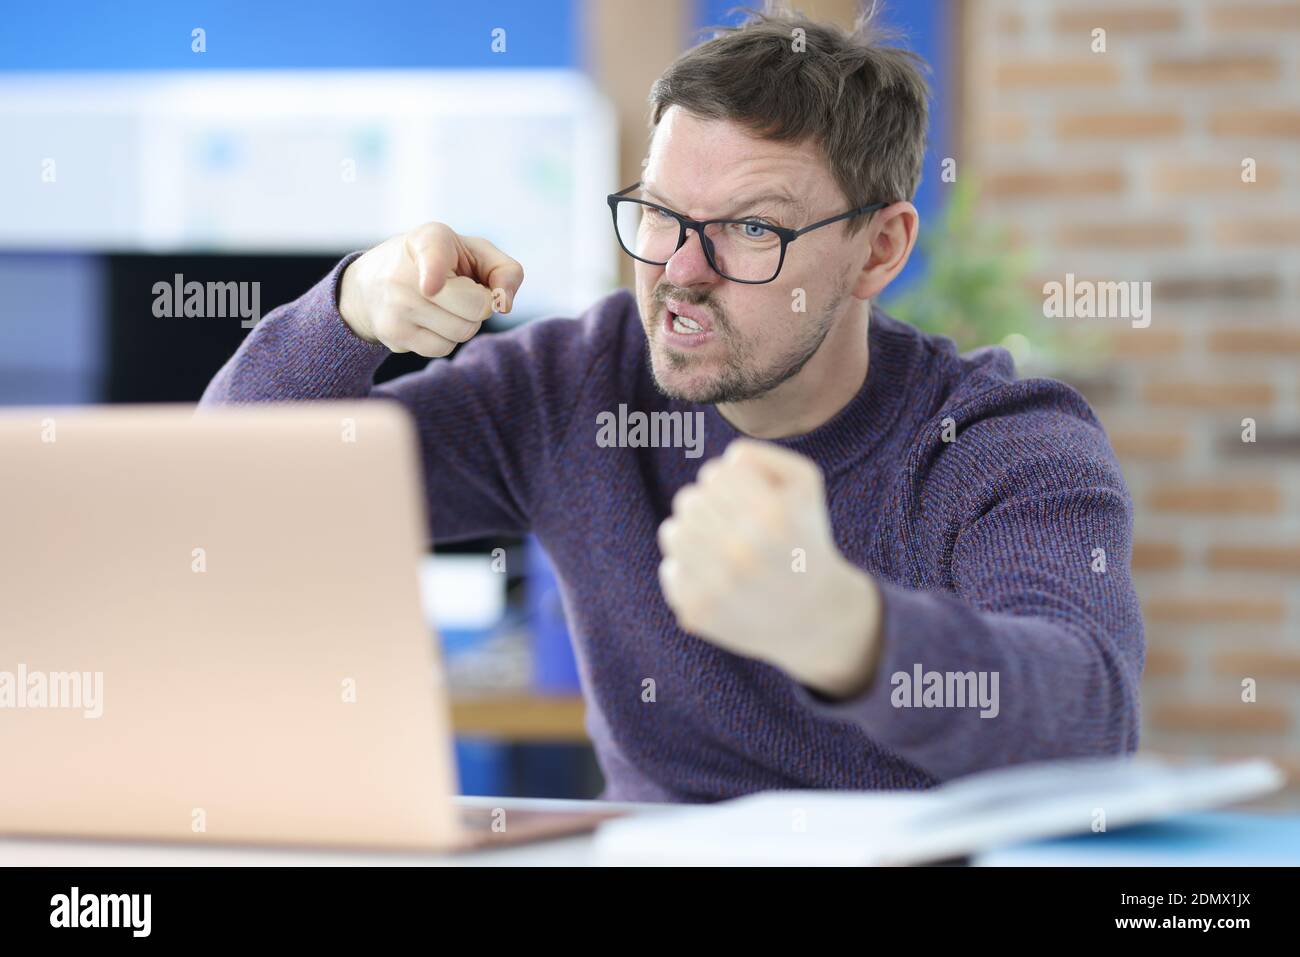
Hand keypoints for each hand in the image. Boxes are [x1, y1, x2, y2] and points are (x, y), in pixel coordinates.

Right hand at [338, 222, 524, 356]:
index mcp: (427, 241)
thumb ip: (504, 269)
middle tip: (463, 291)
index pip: (433, 257)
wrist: (371, 285)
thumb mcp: (472, 251)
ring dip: (464, 323)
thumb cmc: (440, 264)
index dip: (435, 273)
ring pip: (462, 332)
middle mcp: (405, 274)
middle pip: (475, 308)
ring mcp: (397, 308)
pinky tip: (430, 320)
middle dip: (480, 304)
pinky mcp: (394, 336)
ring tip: (445, 305)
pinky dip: (446, 338)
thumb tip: (504, 305)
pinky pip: (443, 348)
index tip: (430, 287)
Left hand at [657, 439, 881, 698]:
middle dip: (710, 508)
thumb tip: (718, 465)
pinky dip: (689, 571)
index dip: (730, 484)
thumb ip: (760, 457)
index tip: (749, 502)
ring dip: (694, 535)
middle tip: (735, 527)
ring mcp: (717, 586)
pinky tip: (718, 580)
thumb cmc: (805, 538)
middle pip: (690, 501)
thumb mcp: (805, 482)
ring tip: (721, 548)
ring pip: (673, 532)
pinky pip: (671, 570)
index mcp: (770, 515)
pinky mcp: (699, 612)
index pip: (715, 475)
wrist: (815, 616)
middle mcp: (742, 551)